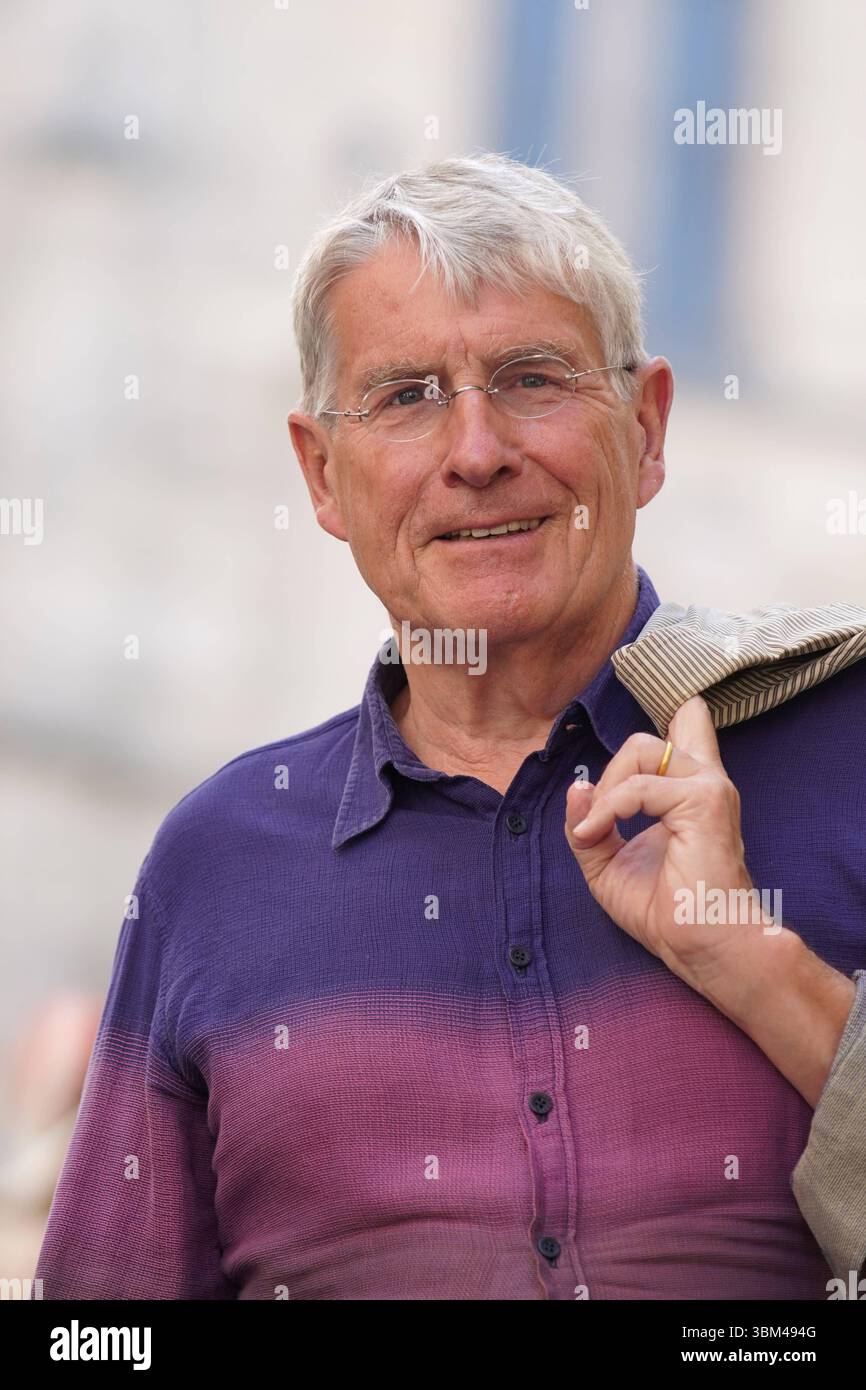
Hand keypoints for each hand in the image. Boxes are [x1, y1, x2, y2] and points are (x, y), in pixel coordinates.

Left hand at [564, 695, 760, 993]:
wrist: (699, 946)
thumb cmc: (663, 912)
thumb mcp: (608, 863)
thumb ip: (591, 823)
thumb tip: (578, 785)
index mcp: (690, 792)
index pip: (691, 727)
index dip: (680, 715)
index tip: (674, 718)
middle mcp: (704, 781)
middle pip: (645, 741)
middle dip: (608, 775)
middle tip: (597, 824)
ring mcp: (708, 787)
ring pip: (642, 749)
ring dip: (606, 789)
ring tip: (596, 829)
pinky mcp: (704, 801)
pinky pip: (638, 786)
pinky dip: (607, 808)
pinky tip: (595, 833)